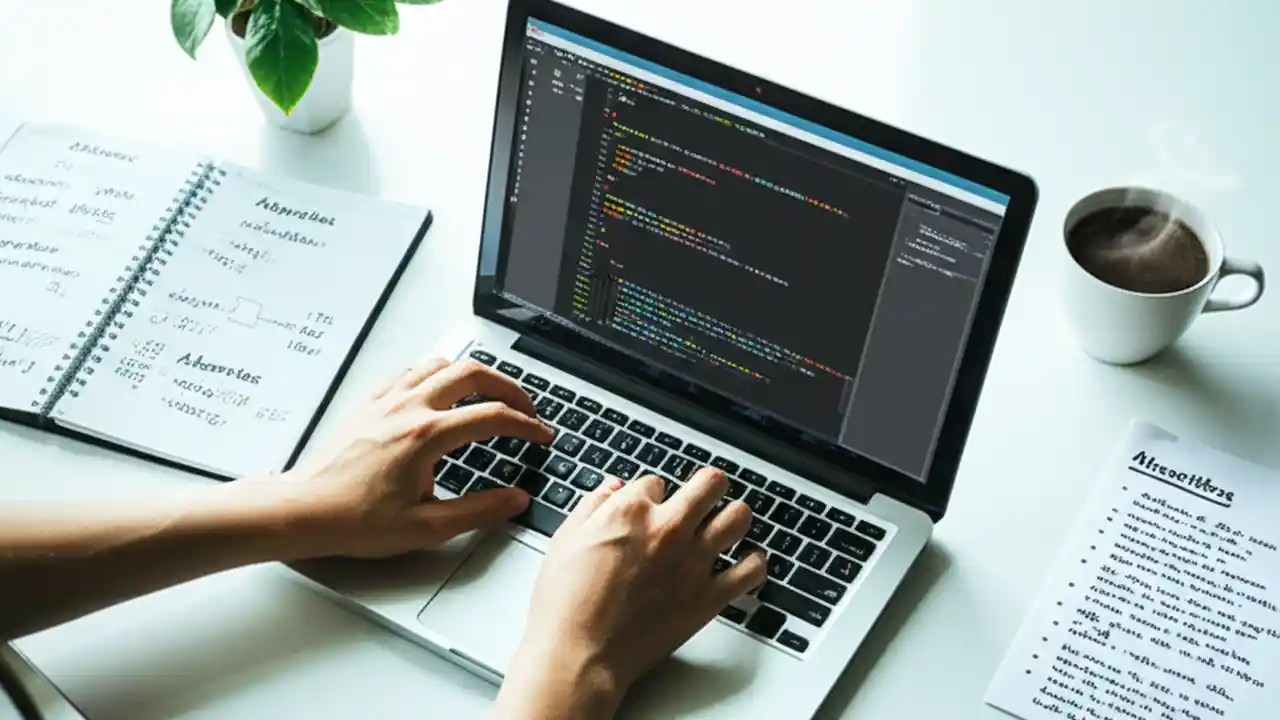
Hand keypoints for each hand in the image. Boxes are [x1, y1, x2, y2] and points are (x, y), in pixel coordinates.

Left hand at [275, 356, 553, 558]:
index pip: (493, 417)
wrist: (304, 510)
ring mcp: (387, 400)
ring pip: (441, 364)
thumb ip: (479, 511)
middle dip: (508, 387)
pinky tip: (440, 392)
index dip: (527, 425)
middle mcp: (408, 409)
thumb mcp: (426, 527)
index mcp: (427, 436)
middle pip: (473, 373)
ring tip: (489, 393)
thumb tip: (514, 499)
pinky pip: (411, 371)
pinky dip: (436, 374)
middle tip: (524, 406)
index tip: (540, 435)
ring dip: (473, 374)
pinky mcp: (369, 402)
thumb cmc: (353, 519)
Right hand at [495, 469, 766, 718]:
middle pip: (711, 483)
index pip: (656, 481)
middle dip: (707, 487)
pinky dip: (752, 564)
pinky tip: (743, 563)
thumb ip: (592, 506)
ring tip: (726, 524)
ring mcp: (693, 562)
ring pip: (739, 516)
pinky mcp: (709, 597)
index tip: (649, 508)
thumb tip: (611, 487)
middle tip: (703, 498)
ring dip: (733, 517)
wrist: (580, 654)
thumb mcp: (565, 540)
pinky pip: (751, 570)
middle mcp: (667, 529)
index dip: (652, 494)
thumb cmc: (566, 604)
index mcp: (630, 511)